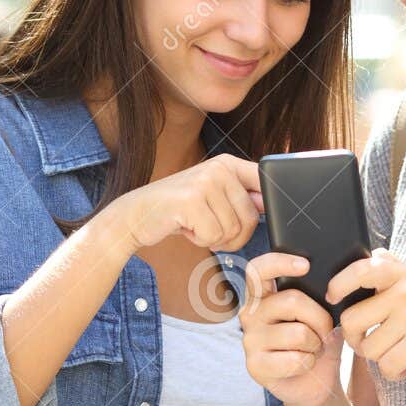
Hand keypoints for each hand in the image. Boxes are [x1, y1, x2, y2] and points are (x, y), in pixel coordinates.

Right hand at [108, 154, 262, 252]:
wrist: (136, 214)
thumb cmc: (179, 210)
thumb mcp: (212, 196)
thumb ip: (240, 197)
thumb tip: (270, 204)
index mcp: (228, 163)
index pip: (264, 182)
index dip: (268, 205)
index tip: (257, 215)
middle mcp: (219, 168)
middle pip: (251, 217)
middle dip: (234, 235)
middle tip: (210, 229)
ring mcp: (205, 182)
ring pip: (232, 230)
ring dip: (214, 238)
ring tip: (194, 224)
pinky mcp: (191, 201)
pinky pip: (214, 236)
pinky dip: (199, 241)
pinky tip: (185, 228)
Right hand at [241, 252, 344, 405]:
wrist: (317, 382)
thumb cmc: (319, 340)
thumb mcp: (323, 313)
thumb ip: (320, 294)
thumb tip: (334, 280)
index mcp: (263, 295)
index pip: (259, 269)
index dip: (279, 262)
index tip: (305, 265)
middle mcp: (250, 313)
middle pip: (291, 301)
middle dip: (320, 317)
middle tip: (325, 330)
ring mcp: (249, 340)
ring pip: (298, 333)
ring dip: (316, 344)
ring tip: (312, 349)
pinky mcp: (255, 366)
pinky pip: (294, 359)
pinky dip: (309, 363)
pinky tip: (304, 365)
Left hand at [328, 249, 405, 386]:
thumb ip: (391, 271)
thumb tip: (372, 251)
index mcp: (403, 274)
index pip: (362, 269)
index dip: (339, 283)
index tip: (332, 297)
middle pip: (352, 319)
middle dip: (355, 339)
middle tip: (369, 342)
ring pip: (368, 347)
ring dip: (378, 358)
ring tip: (396, 352)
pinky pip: (386, 365)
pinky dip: (393, 372)